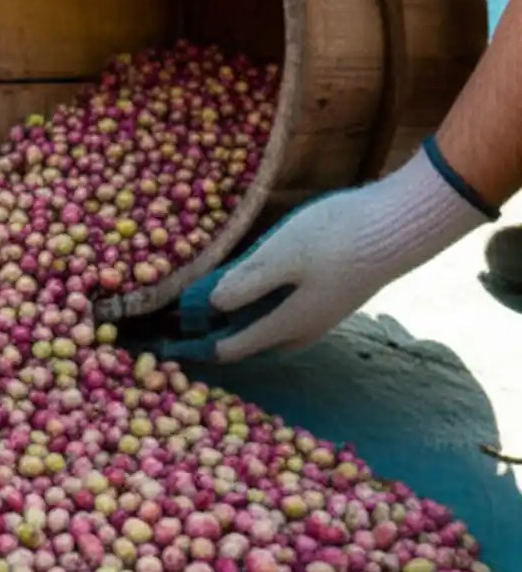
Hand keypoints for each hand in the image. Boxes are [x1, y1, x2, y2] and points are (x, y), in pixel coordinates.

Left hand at [156, 138, 494, 363]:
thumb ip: (246, 284)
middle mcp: (303, 330)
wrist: (403, 224)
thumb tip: (212, 308)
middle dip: (218, 339)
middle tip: (186, 327)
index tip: (169, 342)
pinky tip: (256, 293)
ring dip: (241, 326)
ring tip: (212, 313)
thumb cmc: (340, 237)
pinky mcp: (333, 298)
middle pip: (251, 345)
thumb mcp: (284, 255)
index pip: (231, 348)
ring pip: (271, 333)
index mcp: (287, 324)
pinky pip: (287, 316)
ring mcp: (322, 316)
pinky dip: (263, 312)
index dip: (199, 345)